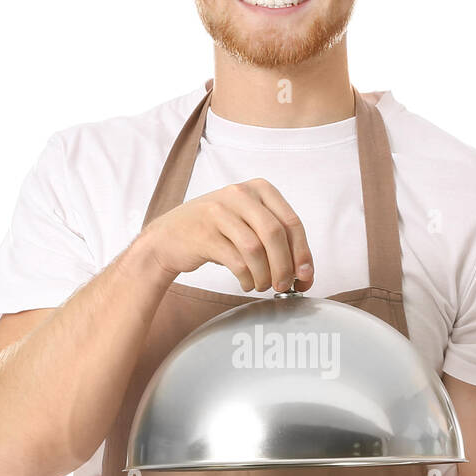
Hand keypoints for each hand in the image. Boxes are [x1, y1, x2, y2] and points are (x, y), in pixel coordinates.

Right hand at [140, 179, 313, 293]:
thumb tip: (304, 273)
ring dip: (264, 275)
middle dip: (284, 267)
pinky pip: (236, 261)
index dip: (303, 254)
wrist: (169, 237)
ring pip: (256, 249)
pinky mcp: (204, 232)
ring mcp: (219, 211)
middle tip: (283, 287)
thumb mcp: (249, 224)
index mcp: (259, 189)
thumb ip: (277, 240)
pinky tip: (247, 283)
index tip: (305, 277)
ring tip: (262, 285)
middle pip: (275, 235)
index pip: (291, 222)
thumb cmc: (217, 233)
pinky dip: (247, 278)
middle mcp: (240, 194)